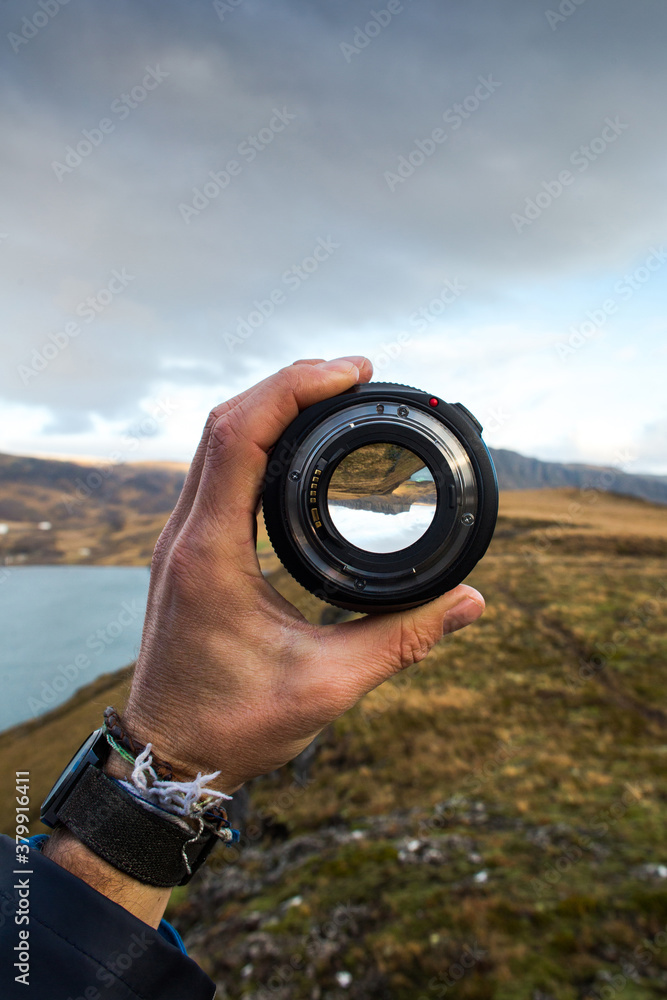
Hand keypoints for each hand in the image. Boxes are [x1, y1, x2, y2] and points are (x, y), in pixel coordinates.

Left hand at [123, 357, 484, 791]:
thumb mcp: (329, 685)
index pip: (240, 435)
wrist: (169, 755)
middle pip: (226, 421)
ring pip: (216, 442)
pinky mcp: (189, 551)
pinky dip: (257, 441)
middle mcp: (186, 534)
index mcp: (211, 553)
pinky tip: (295, 448)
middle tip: (355, 378)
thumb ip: (404, 640)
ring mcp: (181, 540)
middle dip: (290, 386)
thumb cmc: (234, 725)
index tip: (352, 373)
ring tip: (333, 399)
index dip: (295, 388)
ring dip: (271, 408)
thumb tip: (472, 603)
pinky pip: (216, 470)